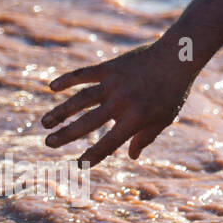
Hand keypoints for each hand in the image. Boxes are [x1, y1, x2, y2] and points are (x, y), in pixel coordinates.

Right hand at [40, 41, 195, 165]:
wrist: (177, 57)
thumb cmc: (174, 91)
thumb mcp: (164, 118)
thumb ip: (146, 137)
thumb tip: (132, 156)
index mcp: (136, 119)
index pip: (108, 143)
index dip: (93, 156)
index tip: (78, 165)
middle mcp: (121, 103)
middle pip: (87, 123)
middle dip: (65, 135)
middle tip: (48, 143)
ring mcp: (114, 84)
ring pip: (80, 100)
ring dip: (60, 111)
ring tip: (45, 122)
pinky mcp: (110, 67)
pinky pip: (84, 74)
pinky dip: (67, 80)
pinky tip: (52, 87)